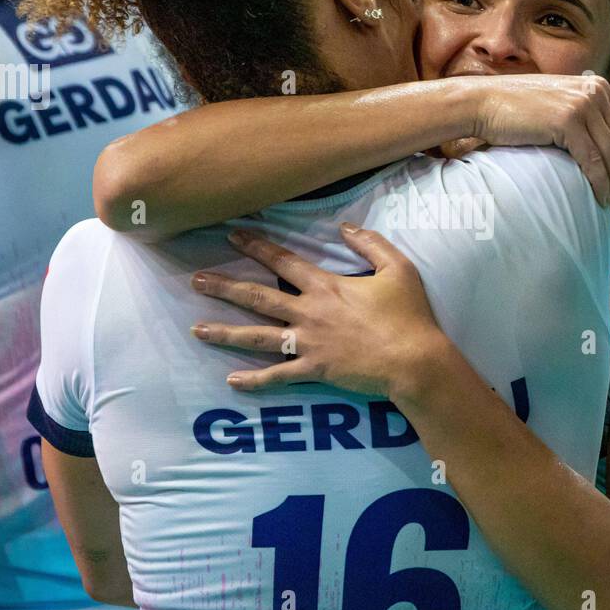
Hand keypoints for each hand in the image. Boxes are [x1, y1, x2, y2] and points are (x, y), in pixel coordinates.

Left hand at [190, 224, 448, 398]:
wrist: (415, 361)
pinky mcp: (315, 370)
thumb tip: (345, 227)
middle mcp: (309, 312)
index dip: (256, 247)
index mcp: (326, 286)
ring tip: (196, 329)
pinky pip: (278, 376)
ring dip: (225, 332)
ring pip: (257, 337)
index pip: (283, 261)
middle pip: (257, 297)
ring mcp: (309, 343)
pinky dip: (255, 381)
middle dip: (224, 287)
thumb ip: (370, 244)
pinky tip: (232, 382)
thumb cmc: (409, 315)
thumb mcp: (398, 269)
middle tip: (195, 281)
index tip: (232, 236)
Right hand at [464, 74, 609, 220]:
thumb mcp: (557, 107)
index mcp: (598, 87)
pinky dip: (601, 185)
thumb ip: (582, 118)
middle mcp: (596, 92)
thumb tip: (603, 151)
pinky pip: (594, 161)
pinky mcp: (568, 121)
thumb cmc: (514, 112)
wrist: (481, 103)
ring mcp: (583, 104)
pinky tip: (601, 202)